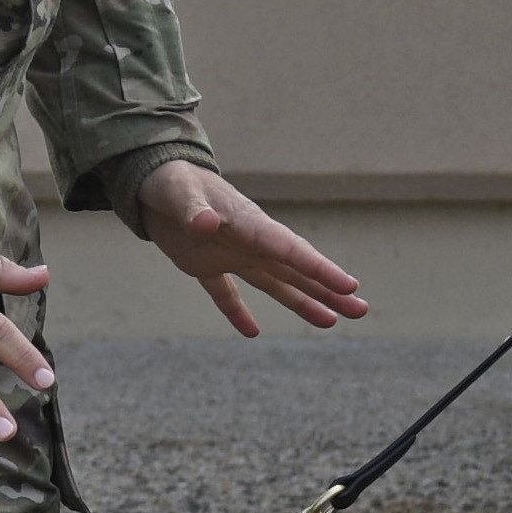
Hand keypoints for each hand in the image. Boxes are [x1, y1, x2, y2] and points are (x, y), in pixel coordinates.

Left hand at [130, 165, 367, 338]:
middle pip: (295, 270)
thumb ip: (193, 209)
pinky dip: (236, 312)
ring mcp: (231, 254)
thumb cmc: (171, 180)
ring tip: (331, 322)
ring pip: (274, 284)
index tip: (348, 285)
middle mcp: (249, 241)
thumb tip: (206, 223)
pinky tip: (251, 333)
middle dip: (327, 290)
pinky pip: (226, 294)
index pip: (290, 249)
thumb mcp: (179, 192)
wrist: (151, 179)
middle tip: (360, 310)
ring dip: (302, 302)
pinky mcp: (205, 265)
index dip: (319, 268)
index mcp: (248, 222)